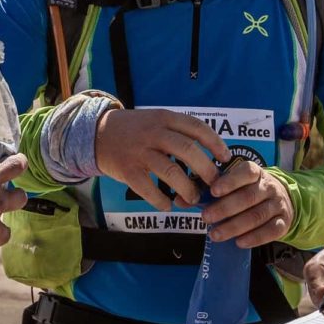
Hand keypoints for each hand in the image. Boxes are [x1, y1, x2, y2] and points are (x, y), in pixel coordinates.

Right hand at [95, 108, 230, 209]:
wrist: (97, 132)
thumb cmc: (135, 130)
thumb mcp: (156, 120)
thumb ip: (178, 133)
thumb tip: (210, 158)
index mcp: (164, 118)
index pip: (196, 127)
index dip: (215, 143)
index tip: (226, 158)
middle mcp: (153, 133)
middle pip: (186, 150)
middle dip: (205, 169)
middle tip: (214, 184)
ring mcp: (139, 152)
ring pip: (170, 171)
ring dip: (187, 189)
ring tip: (193, 199)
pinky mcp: (127, 170)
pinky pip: (148, 189)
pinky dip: (161, 200)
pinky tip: (168, 205)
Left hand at [201, 161, 293, 247]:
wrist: (281, 200)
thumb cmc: (250, 190)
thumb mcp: (238, 183)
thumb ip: (216, 189)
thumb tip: (187, 199)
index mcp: (256, 172)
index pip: (246, 173)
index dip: (230, 181)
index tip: (213, 191)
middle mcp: (269, 187)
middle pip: (248, 197)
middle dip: (225, 208)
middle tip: (206, 218)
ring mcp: (278, 204)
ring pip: (257, 216)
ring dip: (234, 227)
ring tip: (215, 234)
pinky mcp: (284, 222)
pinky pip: (271, 231)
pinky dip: (255, 238)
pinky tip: (239, 242)